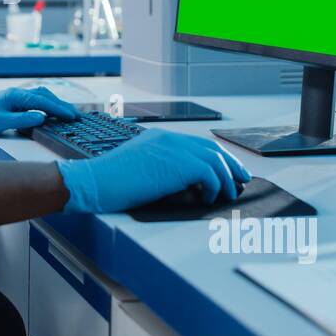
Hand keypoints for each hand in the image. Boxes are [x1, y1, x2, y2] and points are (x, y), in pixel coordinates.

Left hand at [0, 86, 79, 144]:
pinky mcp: (14, 104)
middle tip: (77, 116)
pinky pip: (36, 103)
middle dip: (62, 105)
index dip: (58, 109)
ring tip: (69, 114)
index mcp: (15, 96)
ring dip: (56, 105)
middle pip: (45, 96)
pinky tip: (53, 113)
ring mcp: (16, 98)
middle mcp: (17, 94)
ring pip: (41, 98)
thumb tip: (41, 118)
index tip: (72, 116)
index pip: (42, 101)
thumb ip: (21, 120)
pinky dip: (47, 107)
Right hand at [56, 129, 250, 213]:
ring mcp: (174, 149)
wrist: (94, 182)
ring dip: (226, 179)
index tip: (227, 170)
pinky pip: (209, 175)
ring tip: (230, 194)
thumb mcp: (139, 168)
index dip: (216, 157)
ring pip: (215, 160)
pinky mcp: (177, 165)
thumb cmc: (109, 182)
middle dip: (231, 164)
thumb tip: (186, 184)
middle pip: (211, 148)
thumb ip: (162, 169)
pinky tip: (211, 198)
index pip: (197, 144)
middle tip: (242, 179)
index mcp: (160, 137)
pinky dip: (215, 187)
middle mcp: (169, 139)